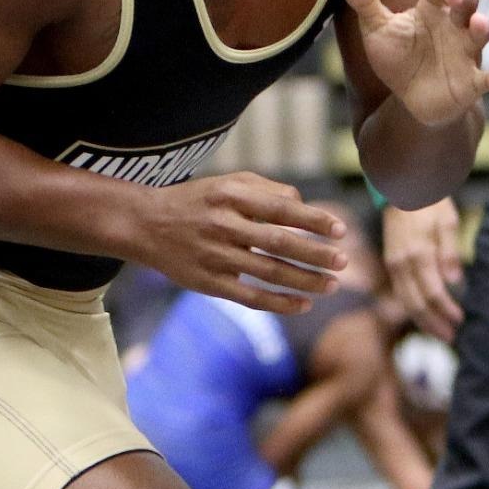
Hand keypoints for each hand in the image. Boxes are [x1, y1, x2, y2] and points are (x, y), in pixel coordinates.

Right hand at [128, 172, 348, 314]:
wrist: (145, 225)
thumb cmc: (198, 201)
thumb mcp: (228, 183)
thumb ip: (267, 190)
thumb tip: (305, 207)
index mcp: (231, 196)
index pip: (281, 209)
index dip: (314, 220)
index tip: (340, 230)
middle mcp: (223, 226)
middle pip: (279, 243)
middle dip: (316, 254)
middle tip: (344, 262)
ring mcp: (215, 257)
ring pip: (268, 273)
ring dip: (304, 281)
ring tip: (331, 285)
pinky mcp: (208, 283)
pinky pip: (250, 297)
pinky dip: (279, 304)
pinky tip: (303, 305)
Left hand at [340, 0, 488, 126]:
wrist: (412, 100)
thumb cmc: (398, 58)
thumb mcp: (377, 30)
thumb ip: (365, 2)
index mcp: (432, 10)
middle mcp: (454, 26)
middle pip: (466, 3)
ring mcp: (465, 53)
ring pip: (481, 34)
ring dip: (482, 27)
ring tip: (478, 24)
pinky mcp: (472, 82)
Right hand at [382, 198, 464, 339]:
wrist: (401, 188)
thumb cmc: (429, 203)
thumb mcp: (447, 221)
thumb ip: (449, 252)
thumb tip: (454, 281)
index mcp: (418, 253)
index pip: (433, 291)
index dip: (447, 309)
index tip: (460, 320)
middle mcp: (401, 263)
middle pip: (416, 303)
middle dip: (433, 323)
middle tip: (450, 338)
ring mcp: (393, 264)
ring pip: (405, 301)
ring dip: (422, 320)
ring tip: (439, 334)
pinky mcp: (390, 263)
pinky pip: (400, 292)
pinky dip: (412, 308)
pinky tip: (424, 315)